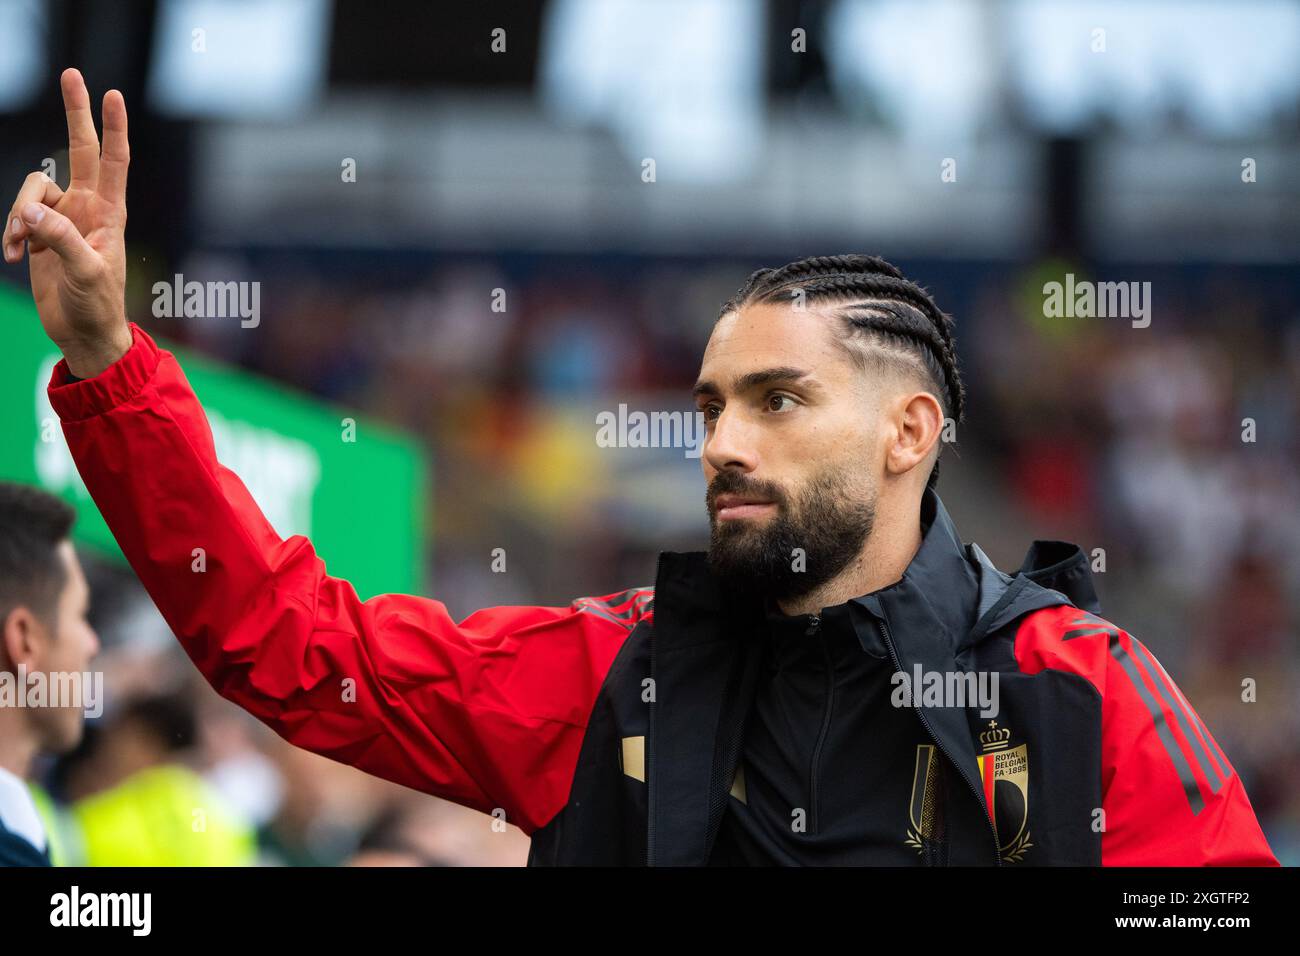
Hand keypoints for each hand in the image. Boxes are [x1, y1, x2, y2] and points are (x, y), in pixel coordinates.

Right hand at [3, 68, 132, 377]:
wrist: (83, 333)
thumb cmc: (97, 306)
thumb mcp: (85, 274)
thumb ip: (61, 240)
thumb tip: (30, 213)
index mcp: (109, 214)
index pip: (114, 161)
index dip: (113, 128)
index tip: (113, 95)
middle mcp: (87, 208)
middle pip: (78, 149)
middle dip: (75, 112)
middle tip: (72, 72)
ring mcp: (63, 218)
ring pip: (31, 189)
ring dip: (18, 215)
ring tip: (19, 247)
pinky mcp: (42, 234)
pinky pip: (17, 217)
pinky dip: (11, 234)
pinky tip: (14, 258)